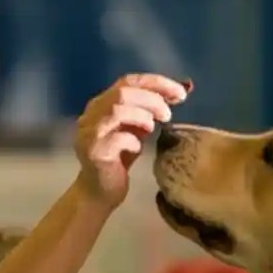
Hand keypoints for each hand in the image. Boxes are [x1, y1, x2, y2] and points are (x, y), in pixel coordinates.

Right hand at [74, 74, 190, 208]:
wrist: (100, 191)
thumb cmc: (120, 158)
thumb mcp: (138, 130)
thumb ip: (151, 111)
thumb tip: (182, 90)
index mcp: (102, 103)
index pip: (128, 81)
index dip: (156, 82)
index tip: (181, 91)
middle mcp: (92, 114)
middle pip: (122, 93)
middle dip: (151, 99)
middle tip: (168, 114)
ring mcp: (89, 132)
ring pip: (116, 111)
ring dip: (142, 116)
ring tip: (152, 128)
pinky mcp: (93, 152)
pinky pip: (116, 139)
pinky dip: (132, 141)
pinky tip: (137, 149)